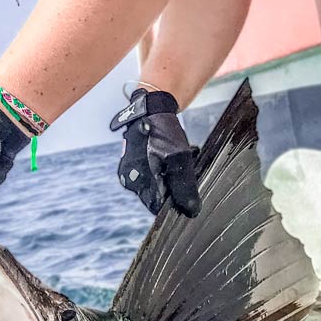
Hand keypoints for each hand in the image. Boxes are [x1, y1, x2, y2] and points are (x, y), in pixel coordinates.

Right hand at [110, 88, 200, 217]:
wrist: (151, 109)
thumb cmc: (164, 132)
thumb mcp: (180, 158)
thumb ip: (184, 186)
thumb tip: (191, 211)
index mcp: (138, 180)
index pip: (158, 206)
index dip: (175, 202)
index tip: (188, 191)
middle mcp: (130, 178)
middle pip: (156, 195)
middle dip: (173, 187)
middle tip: (185, 169)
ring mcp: (129, 171)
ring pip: (155, 184)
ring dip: (170, 177)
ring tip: (180, 160)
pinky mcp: (132, 164)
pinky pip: (150, 175)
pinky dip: (163, 170)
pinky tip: (170, 157)